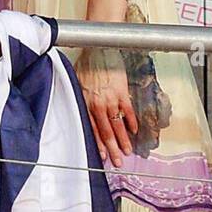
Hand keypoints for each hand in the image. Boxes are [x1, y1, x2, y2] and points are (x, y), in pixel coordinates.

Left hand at [75, 47, 136, 167]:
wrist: (99, 49)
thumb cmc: (87, 65)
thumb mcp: (78, 84)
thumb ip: (82, 100)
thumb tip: (85, 113)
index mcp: (86, 103)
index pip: (93, 130)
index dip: (98, 145)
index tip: (102, 157)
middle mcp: (98, 104)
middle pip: (106, 132)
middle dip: (112, 149)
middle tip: (118, 162)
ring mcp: (111, 99)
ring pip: (117, 124)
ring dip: (123, 140)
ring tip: (127, 152)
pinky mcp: (122, 91)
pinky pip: (128, 111)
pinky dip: (131, 122)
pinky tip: (134, 132)